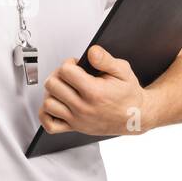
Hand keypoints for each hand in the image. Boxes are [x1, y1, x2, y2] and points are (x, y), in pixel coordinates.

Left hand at [37, 45, 151, 135]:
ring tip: (63, 88)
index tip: (76, 64)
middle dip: (59, 75)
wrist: (135, 117)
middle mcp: (83, 108)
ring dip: (52, 93)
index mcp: (94, 92)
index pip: (66, 71)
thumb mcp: (123, 71)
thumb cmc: (128, 95)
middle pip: (53, 85)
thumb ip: (106, 60)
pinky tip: (56, 104)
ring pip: (48, 103)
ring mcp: (77, 119)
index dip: (69, 63)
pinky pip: (49, 125)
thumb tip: (92, 52)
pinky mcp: (74, 128)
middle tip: (69, 74)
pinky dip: (46, 114)